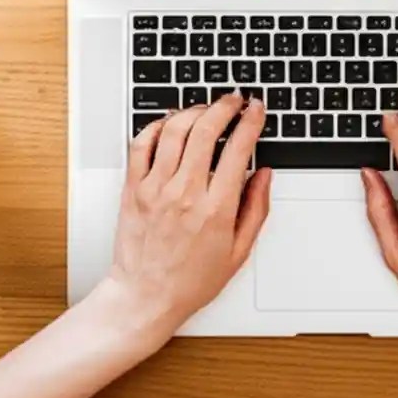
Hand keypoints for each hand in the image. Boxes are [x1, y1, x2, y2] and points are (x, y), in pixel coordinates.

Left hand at [102, 92, 271, 333]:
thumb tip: (264, 175)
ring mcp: (155, 188)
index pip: (238, 149)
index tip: (256, 111)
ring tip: (206, 108)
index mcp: (216, 209)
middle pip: (206, 130)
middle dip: (225, 106)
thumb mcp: (238, 251)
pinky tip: (169, 123)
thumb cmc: (190, 281)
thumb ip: (256, 209)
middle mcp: (184, 193)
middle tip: (234, 100)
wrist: (145, 297)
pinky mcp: (133, 189)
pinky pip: (141, 144)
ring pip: (174, 130)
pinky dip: (156, 126)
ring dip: (194, 111)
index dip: (251, 121)